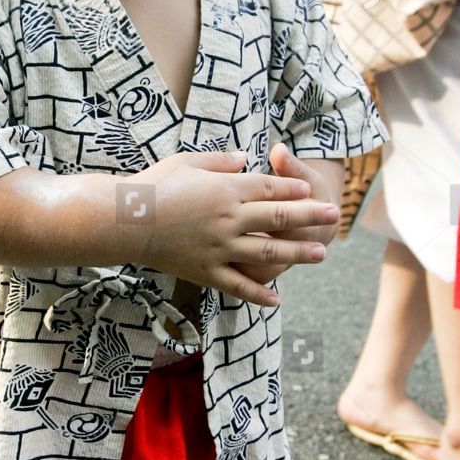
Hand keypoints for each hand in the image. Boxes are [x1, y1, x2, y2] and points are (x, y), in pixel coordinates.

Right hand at [134, 149, 339, 307]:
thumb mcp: (187, 162)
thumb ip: (219, 162)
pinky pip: (238, 285)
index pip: (270, 189)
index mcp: (226, 190)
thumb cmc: (152, 186)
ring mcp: (220, 248)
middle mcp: (229, 219)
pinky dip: (259, 293)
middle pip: (279, 218)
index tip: (312, 191)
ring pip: (268, 253)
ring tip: (320, 254)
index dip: (293, 190)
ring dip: (298, 254)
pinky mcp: (206, 271)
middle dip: (311, 217)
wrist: (124, 221)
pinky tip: (277, 298)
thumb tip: (245, 160)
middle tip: (335, 215)